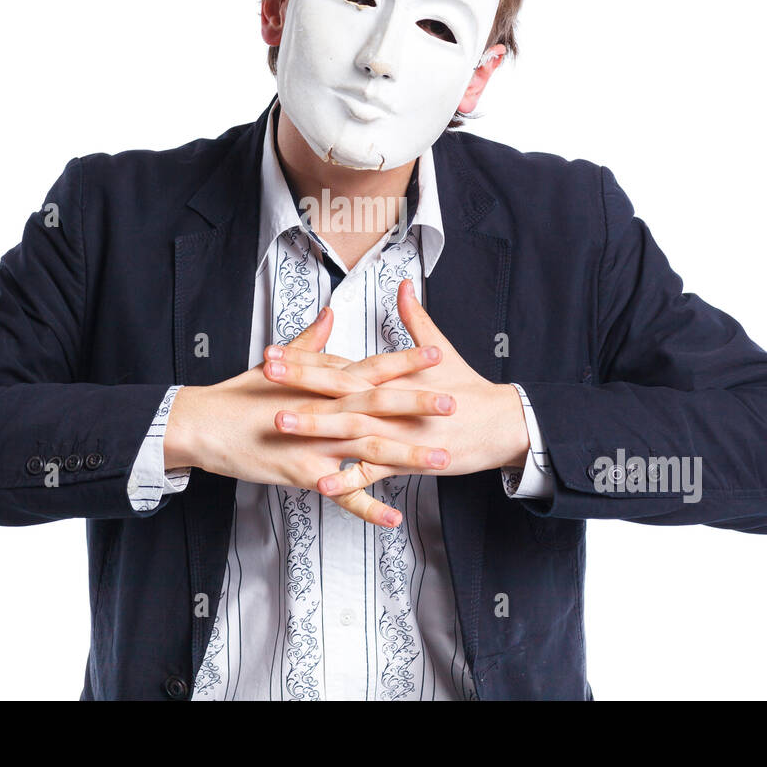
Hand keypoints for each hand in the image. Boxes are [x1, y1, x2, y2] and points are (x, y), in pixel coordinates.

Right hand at [162, 306, 455, 527]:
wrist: (203, 424)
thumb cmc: (239, 396)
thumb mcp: (276, 364)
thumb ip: (310, 342)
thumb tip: (329, 313)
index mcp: (321, 383)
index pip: (371, 368)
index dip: (405, 361)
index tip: (437, 354)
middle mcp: (323, 410)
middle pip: (379, 405)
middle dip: (418, 405)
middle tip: (454, 403)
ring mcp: (314, 442)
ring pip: (369, 449)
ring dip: (407, 455)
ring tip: (440, 460)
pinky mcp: (302, 472)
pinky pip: (341, 493)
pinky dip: (368, 507)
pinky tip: (395, 517)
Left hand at [264, 279, 530, 497]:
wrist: (502, 422)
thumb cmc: (469, 386)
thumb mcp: (440, 348)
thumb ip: (415, 318)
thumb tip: (403, 285)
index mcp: (390, 374)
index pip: (339, 362)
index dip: (304, 356)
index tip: (272, 351)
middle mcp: (389, 399)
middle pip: (338, 388)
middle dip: (299, 381)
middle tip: (265, 374)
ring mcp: (397, 429)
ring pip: (349, 427)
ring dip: (314, 425)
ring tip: (280, 422)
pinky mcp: (408, 459)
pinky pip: (373, 471)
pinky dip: (349, 478)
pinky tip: (322, 482)